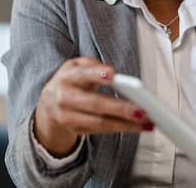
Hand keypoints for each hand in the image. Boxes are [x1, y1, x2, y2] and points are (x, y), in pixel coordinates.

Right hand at [34, 57, 149, 155]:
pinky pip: (102, 131)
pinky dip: (122, 129)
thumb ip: (93, 65)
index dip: (97, 74)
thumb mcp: (77, 66)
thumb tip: (116, 76)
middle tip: (141, 110)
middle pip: (95, 104)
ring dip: (126, 124)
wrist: (50, 103)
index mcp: (67, 77)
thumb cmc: (72, 81)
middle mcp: (65, 98)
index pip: (82, 75)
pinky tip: (138, 127)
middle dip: (120, 108)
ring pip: (100, 123)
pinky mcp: (77, 130)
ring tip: (146, 122)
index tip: (112, 74)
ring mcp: (69, 117)